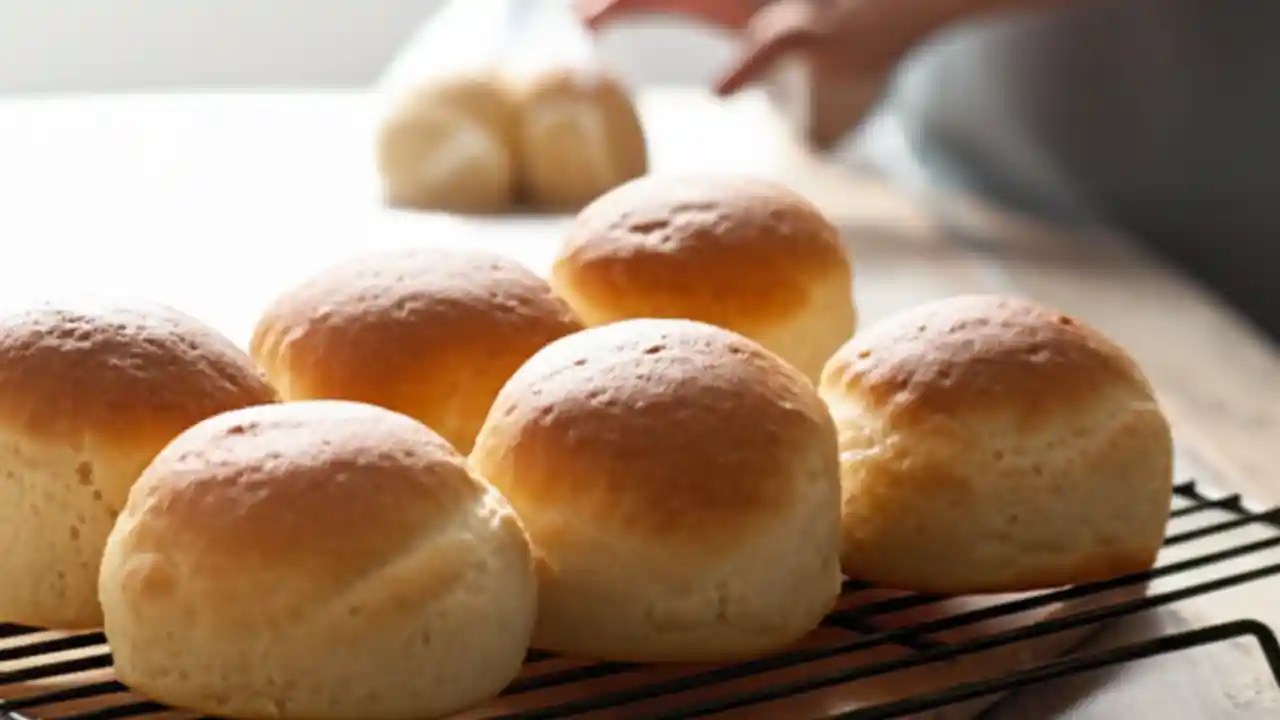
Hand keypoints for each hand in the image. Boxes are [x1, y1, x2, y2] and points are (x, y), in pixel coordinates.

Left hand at [580, 0, 935, 95]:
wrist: (924, 1)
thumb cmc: (871, 41)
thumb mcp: (823, 74)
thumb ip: (796, 101)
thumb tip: (800, 143)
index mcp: (744, 7)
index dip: (625, 3)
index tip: (578, 15)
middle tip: (576, 13)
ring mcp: (783, 6)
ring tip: (595, 12)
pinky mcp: (819, 29)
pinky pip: (778, 45)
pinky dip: (747, 68)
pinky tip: (720, 92)